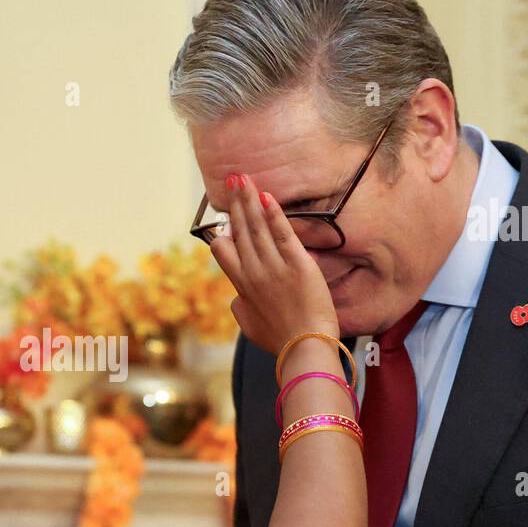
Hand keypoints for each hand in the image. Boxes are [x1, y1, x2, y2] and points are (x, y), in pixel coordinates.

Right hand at [209, 173, 338, 354]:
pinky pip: (282, 234)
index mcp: (241, 286)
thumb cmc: (280, 340)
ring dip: (249, 199)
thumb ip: (240, 308)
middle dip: (235, 203)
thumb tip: (236, 297)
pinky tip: (267, 196)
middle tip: (232, 180)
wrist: (304, 347)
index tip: (226, 218)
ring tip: (243, 179)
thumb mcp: (250, 326)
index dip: (224, 232)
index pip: (223, 250)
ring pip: (256, 227)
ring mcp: (274, 267)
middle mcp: (253, 272)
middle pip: (239, 230)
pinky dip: (274, 214)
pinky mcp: (297, 264)